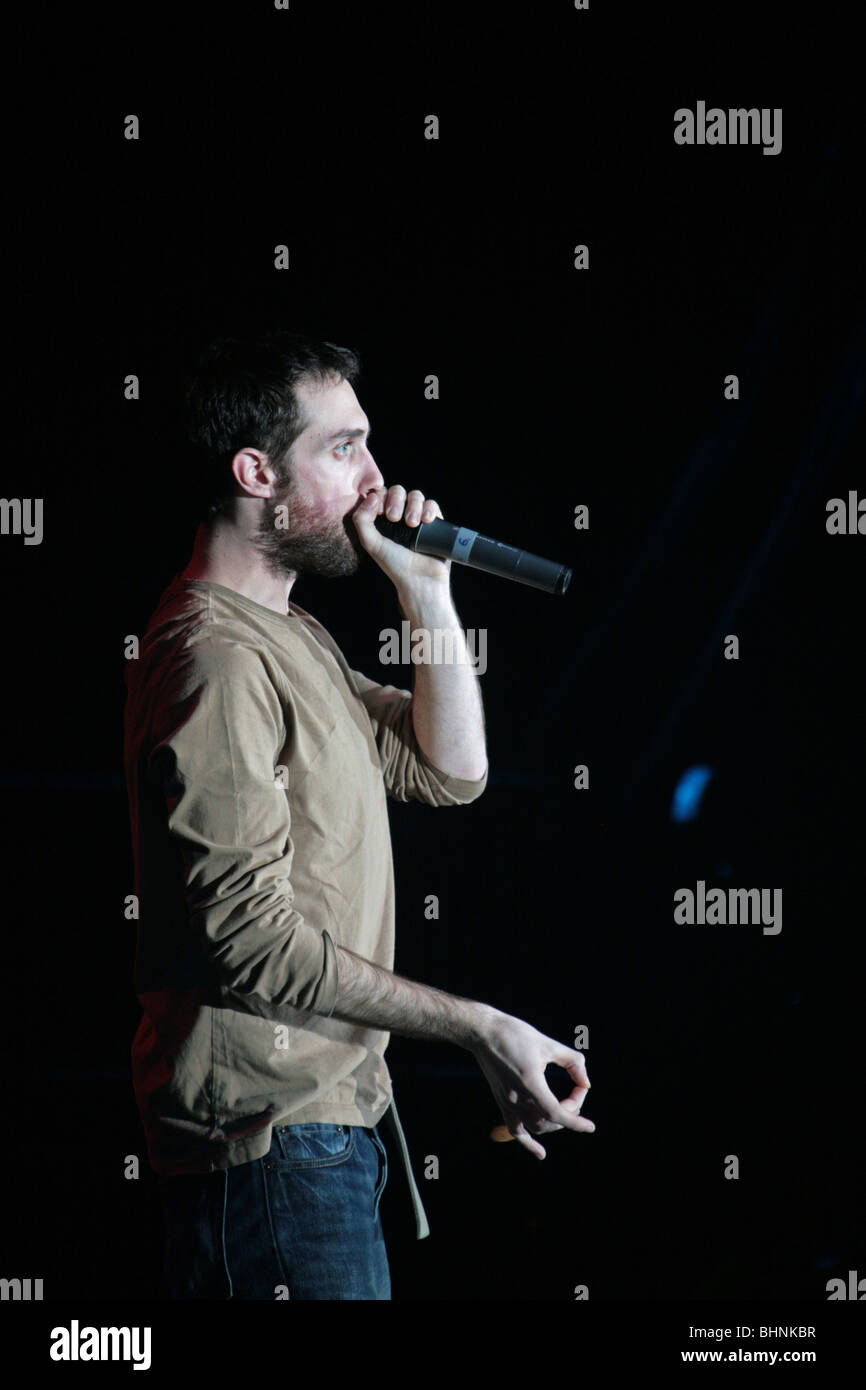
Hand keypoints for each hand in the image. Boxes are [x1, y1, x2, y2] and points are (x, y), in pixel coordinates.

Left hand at [351, 485, 450, 592]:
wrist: (421, 580)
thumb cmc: (395, 565)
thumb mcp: (371, 544)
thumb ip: (361, 520)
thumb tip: (370, 496)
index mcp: (383, 520)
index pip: (381, 494)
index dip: (381, 496)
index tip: (381, 512)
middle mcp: (400, 517)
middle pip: (398, 491)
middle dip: (396, 500)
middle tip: (395, 518)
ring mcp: (418, 519)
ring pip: (416, 495)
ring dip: (413, 505)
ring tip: (413, 523)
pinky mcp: (435, 523)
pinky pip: (432, 505)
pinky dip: (429, 508)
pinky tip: (426, 520)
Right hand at [471, 1011, 594, 1158]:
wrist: (483, 1032)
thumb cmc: (515, 1033)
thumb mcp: (548, 1044)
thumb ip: (571, 1062)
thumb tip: (586, 1082)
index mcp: (530, 1082)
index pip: (556, 1113)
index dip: (575, 1122)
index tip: (590, 1126)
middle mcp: (517, 1097)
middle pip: (549, 1120)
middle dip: (569, 1112)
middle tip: (577, 1092)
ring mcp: (507, 1101)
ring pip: (535, 1127)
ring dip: (554, 1124)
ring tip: (564, 1110)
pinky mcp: (501, 1101)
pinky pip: (515, 1129)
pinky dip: (529, 1143)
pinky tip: (541, 1154)